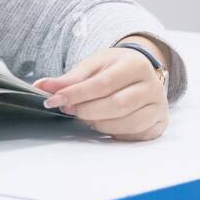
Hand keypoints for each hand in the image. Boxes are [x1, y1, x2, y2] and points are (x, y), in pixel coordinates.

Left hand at [32, 43, 168, 140]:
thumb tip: (41, 86)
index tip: (52, 100)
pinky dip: (113, 131)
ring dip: (99, 123)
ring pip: (126, 122)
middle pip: (116, 105)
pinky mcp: (158, 124)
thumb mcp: (92, 65)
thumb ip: (69, 78)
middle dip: (86, 110)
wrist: (140, 73)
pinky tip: (103, 123)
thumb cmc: (113, 68)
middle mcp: (153, 86)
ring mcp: (158, 107)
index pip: (103, 83)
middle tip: (69, 109)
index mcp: (135, 65)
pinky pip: (134, 134)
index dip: (76, 94)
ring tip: (86, 115)